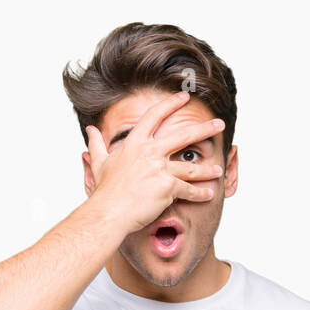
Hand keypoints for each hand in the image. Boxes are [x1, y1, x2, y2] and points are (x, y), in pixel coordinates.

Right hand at [84, 90, 224, 235]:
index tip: (184, 97)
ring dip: (207, 169)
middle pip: (182, 135)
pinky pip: (188, 190)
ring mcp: (159, 168)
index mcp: (134, 143)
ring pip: (191, 166)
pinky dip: (200, 194)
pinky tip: (208, 194)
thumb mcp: (99, 162)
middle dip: (204, 129)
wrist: (109, 212)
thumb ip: (97, 144)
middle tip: (219, 124)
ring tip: (218, 170)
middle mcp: (149, 152)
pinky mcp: (167, 187)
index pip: (155, 116)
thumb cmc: (105, 191)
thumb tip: (90, 128)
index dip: (170, 104)